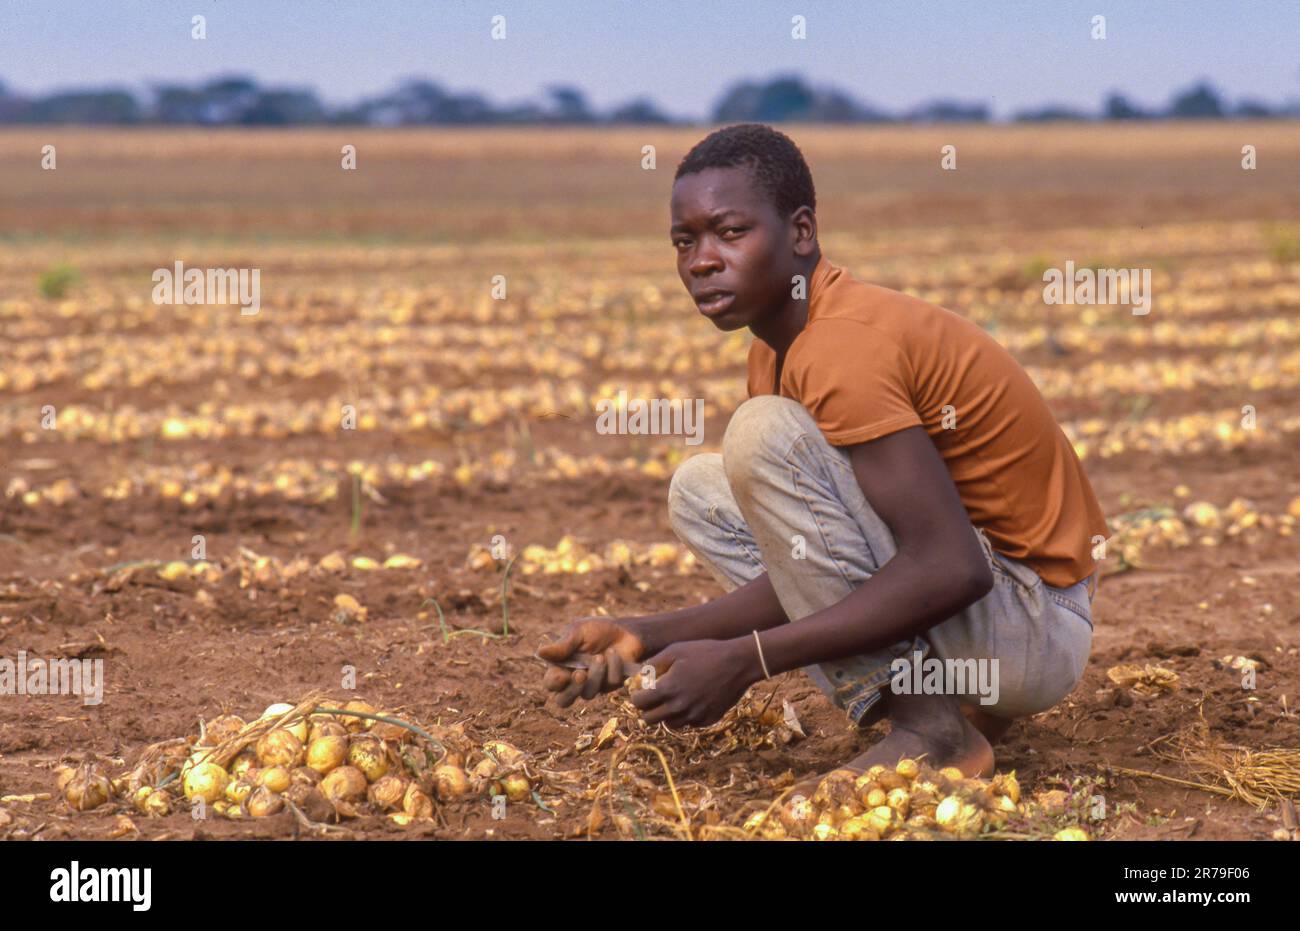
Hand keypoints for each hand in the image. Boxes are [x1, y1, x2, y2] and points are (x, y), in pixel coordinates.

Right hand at [538, 617, 645, 707]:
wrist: (625, 630)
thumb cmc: (597, 629)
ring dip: (595, 675)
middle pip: (563, 701)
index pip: (551, 683)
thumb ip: (562, 645)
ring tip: (601, 656)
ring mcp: (593, 684)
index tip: (562, 674)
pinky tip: (614, 653)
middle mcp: (574, 679)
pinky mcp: (610, 685)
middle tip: (581, 675)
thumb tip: (540, 652)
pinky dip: (613, 666)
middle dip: (571, 691)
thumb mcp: (578, 632)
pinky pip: (610, 683)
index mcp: (561, 666)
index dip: (554, 683)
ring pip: (588, 694)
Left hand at [630, 638, 758, 728]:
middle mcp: (679, 707)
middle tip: (654, 697)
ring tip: (674, 697)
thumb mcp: (675, 650)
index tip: (641, 690)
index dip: (637, 696)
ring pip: (669, 724)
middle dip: (648, 708)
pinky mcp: (708, 720)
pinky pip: (689, 723)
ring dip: (666, 714)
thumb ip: (653, 664)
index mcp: (668, 689)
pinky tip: (691, 700)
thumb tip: (639, 675)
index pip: (639, 704)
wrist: (738, 663)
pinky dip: (685, 716)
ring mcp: (694, 716)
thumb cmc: (705, 652)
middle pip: (650, 719)